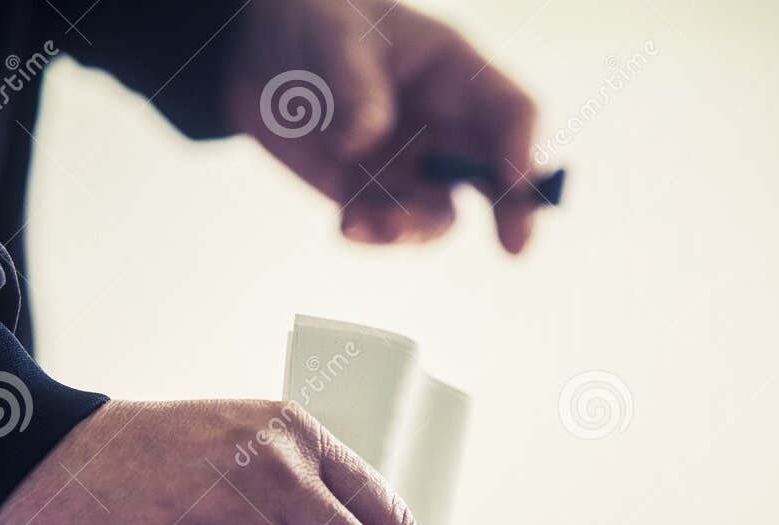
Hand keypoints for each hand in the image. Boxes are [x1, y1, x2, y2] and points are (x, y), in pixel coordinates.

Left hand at [223, 0, 540, 252]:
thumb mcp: (330, 38)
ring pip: (438, 215)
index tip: (517, 185)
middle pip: (497, 174)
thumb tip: (364, 141)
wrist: (257, 55)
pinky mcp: (374, 195)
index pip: (510, 113)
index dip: (521, 148)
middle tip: (516, 247)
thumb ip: (352, 85)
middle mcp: (446, 127)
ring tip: (365, 224)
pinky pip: (386, 228)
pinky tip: (344, 226)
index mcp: (456, 74)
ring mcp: (413, 167)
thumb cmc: (313, 23)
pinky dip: (370, 234)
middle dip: (511, 211)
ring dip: (411, 229)